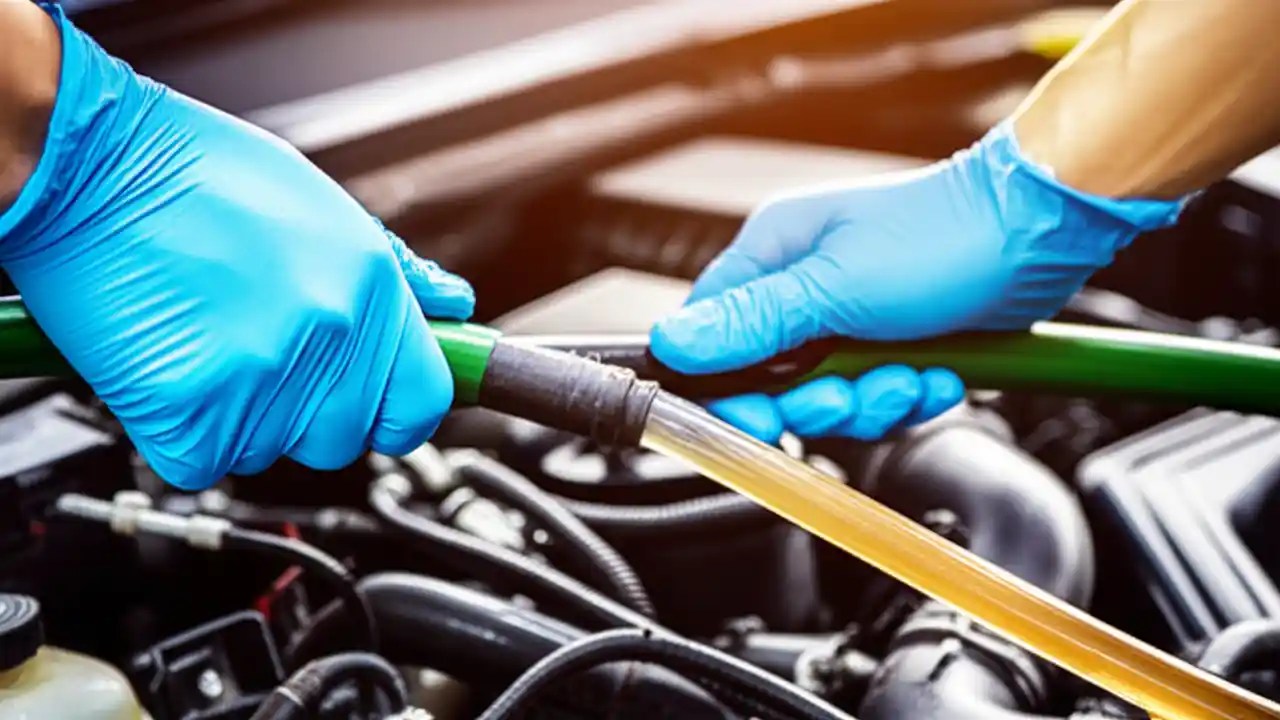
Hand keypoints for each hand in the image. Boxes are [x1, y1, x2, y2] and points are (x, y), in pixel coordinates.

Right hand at [0, 8, 471, 489]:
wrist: (88, 165)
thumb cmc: (195, 175)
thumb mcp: (323, 205)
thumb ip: (396, 271)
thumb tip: (451, 304)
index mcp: (368, 288)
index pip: (423, 401)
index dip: (398, 408)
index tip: (377, 403)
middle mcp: (327, 337)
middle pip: (346, 438)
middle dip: (312, 411)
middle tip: (263, 353)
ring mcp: (260, 382)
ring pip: (273, 450)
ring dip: (245, 417)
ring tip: (211, 340)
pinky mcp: (190, 414)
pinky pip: (204, 463)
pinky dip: (184, 432)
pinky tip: (174, 368)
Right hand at [651, 122, 1182, 443]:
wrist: (1040, 233)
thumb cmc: (947, 235)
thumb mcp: (835, 288)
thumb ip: (751, 323)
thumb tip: (673, 343)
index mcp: (773, 255)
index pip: (714, 336)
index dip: (731, 388)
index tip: (760, 417)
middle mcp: (802, 283)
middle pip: (771, 377)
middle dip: (818, 400)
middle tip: (849, 393)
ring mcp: (848, 312)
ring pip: (828, 393)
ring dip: (872, 400)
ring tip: (908, 377)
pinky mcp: (889, 338)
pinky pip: (874, 391)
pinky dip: (906, 394)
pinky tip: (934, 374)